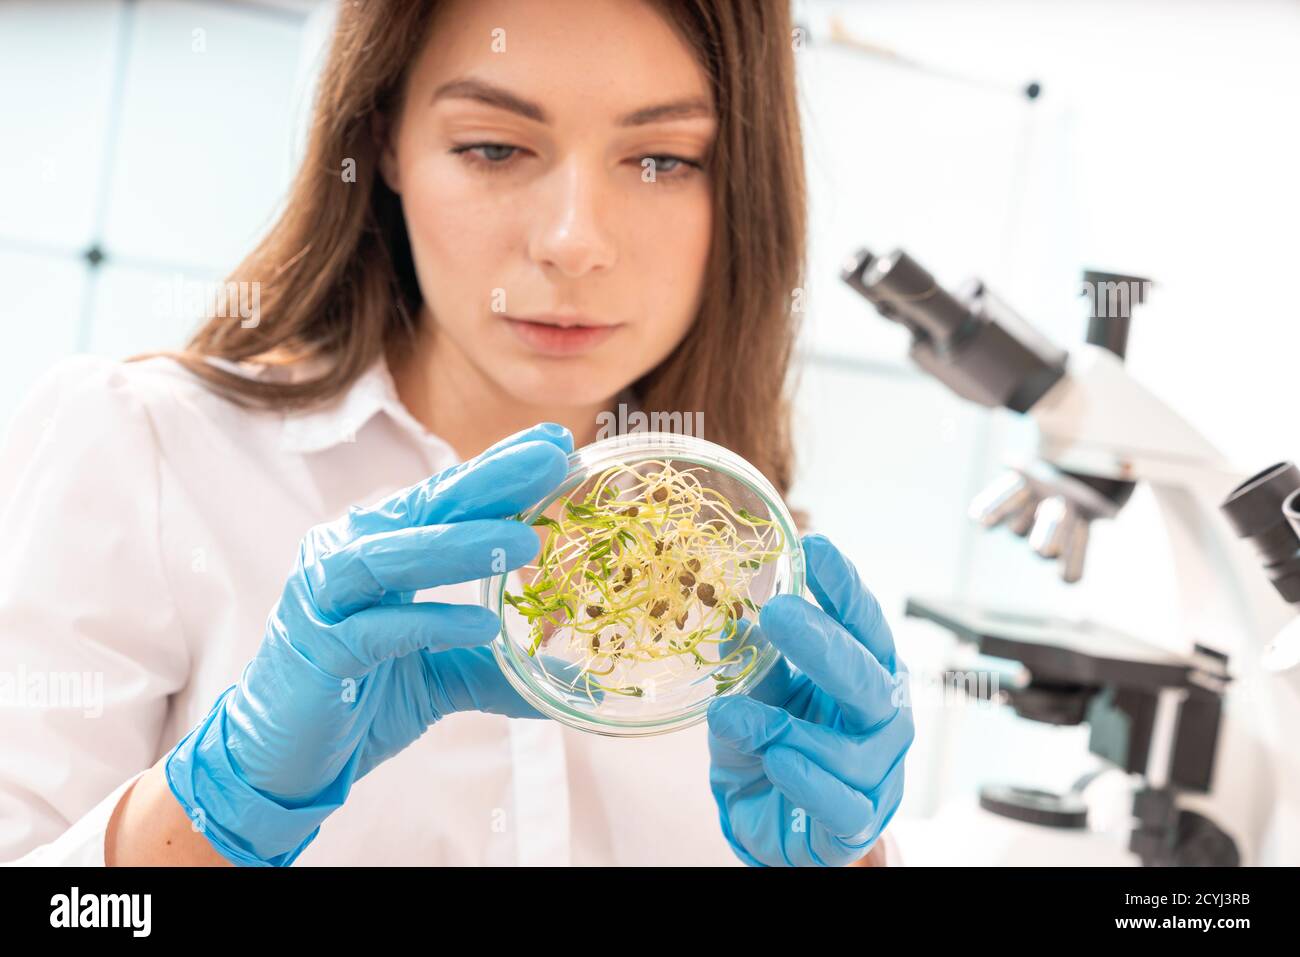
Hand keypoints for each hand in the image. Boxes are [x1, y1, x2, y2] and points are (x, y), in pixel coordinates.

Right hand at [164, 423, 572, 865]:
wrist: (281, 761)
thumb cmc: (355, 700)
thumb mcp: (440, 677)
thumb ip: (496, 667)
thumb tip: (571, 683)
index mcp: (378, 547)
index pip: (445, 498)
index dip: (500, 469)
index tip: (557, 443)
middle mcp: (348, 555)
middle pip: (425, 507)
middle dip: (491, 480)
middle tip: (551, 457)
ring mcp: (327, 598)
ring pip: (395, 556)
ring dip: (462, 545)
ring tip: (526, 542)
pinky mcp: (318, 649)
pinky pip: (379, 630)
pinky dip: (430, 624)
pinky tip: (481, 628)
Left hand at [707, 533, 912, 865]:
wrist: (771, 825)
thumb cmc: (775, 748)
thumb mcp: (754, 697)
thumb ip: (751, 664)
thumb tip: (729, 617)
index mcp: (864, 672)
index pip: (863, 624)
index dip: (844, 587)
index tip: (814, 546)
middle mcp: (881, 717)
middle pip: (868, 676)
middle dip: (825, 643)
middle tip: (777, 611)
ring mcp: (876, 772)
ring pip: (853, 745)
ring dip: (787, 727)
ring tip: (735, 718)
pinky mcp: (857, 822)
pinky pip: (841, 802)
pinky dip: (808, 780)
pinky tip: (776, 761)